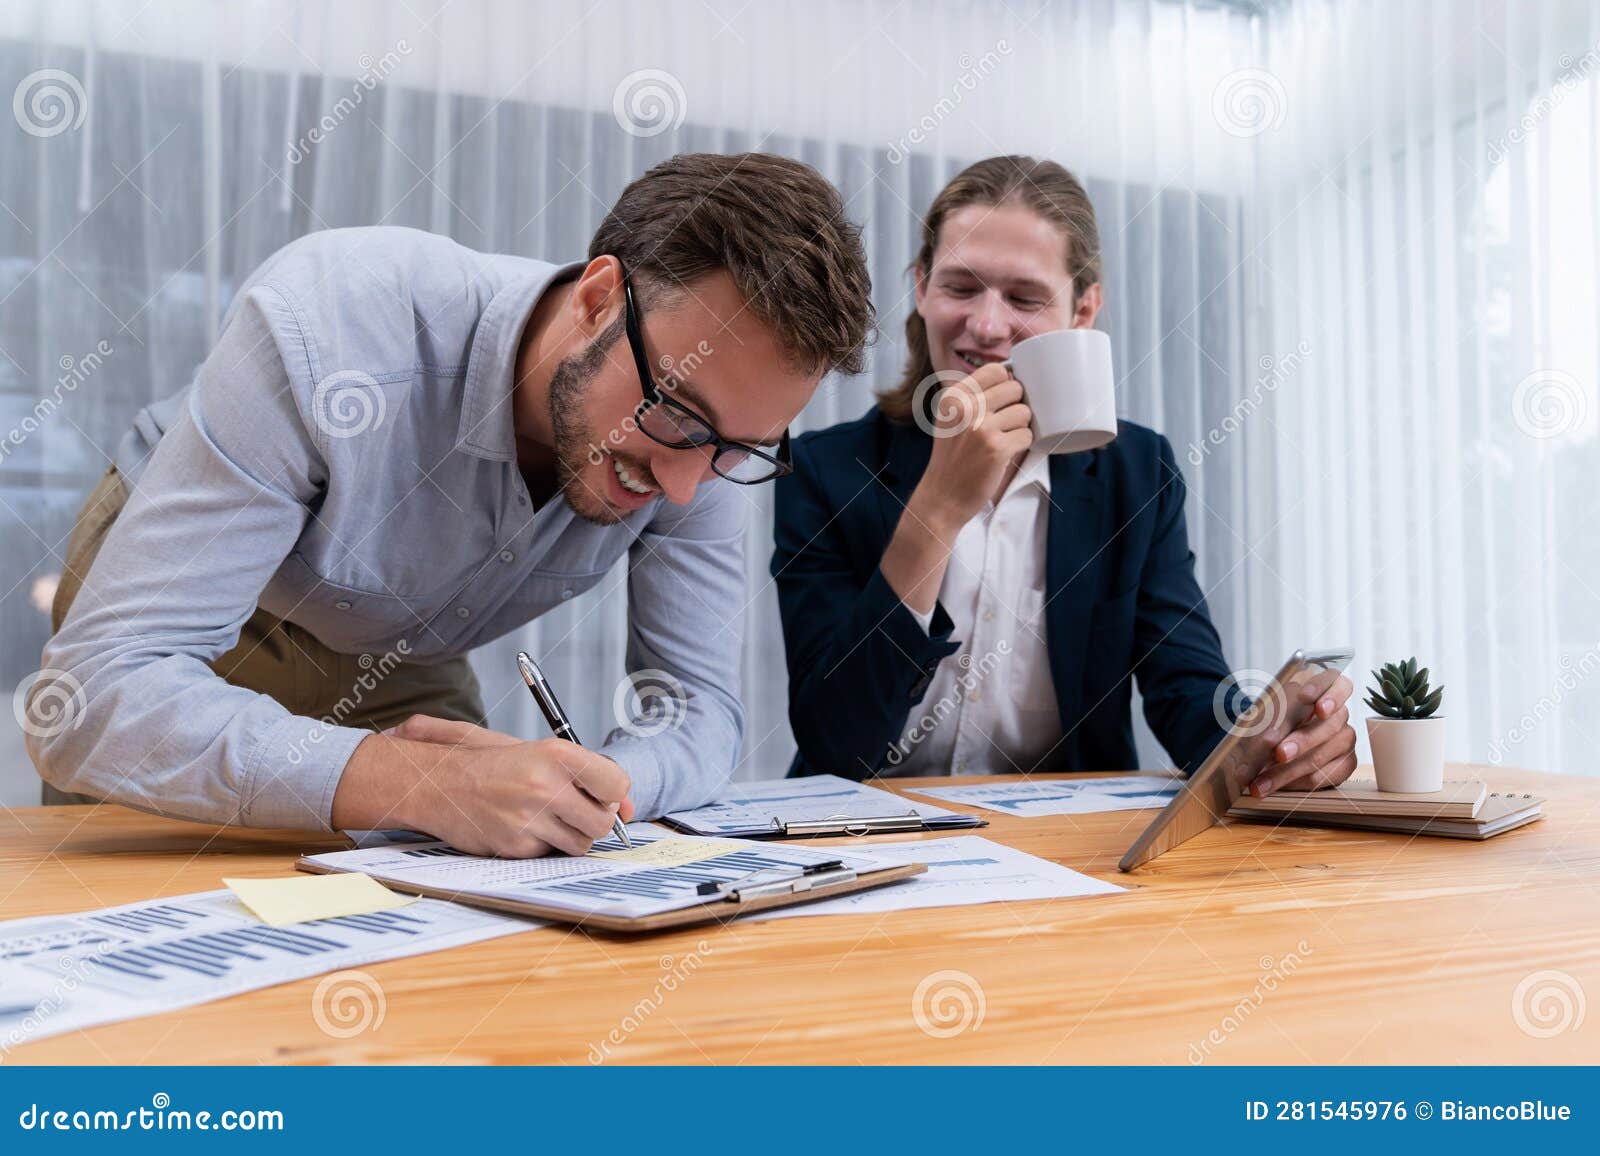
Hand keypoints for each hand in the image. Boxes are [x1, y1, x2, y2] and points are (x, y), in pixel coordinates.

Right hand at [346, 714, 634, 857]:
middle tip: (572, 809)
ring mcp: (529, 819)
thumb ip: (588, 776)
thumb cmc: (490, 764)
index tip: (600, 794)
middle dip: (594, 820)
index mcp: (556, 754)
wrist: (433, 782)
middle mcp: (545, 786)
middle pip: (603, 822)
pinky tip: (519, 826)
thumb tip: (631, 809)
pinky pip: (548, 855)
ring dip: (569, 836)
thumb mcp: (538, 754)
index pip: (616, 784)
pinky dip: (541, 846)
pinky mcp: (514, 846)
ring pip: (580, 844)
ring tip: (543, 816)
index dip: (613, 794)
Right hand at [909, 362, 1033, 532]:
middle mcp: (966, 408)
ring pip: (1024, 412)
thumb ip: (973, 396)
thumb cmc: (952, 457)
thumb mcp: (950, 418)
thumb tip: (1014, 376)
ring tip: (1001, 441)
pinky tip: (1003, 454)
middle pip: (1015, 388)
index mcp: (953, 396)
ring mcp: (981, 428)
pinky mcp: (997, 449)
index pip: (997, 370)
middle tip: (1002, 426)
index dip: (1006, 384)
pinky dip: (1021, 446)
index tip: (1001, 402)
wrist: (943, 496)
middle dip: (1015, 407)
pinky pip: (1027, 435)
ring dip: (1019, 428)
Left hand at [1246, 674, 1357, 796]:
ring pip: (1321, 755)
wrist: (1266, 746)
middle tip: (1278, 753)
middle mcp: (1338, 713)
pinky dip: (1297, 783)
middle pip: (1326, 725)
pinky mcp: (1346, 763)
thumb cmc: (1266, 723)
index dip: (1321, 689)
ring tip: (1260, 783)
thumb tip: (1267, 740)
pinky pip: (1325, 776)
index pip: (1333, 681)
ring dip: (1287, 772)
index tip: (1303, 697)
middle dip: (1300, 741)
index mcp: (1320, 689)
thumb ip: (1265, 721)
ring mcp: (1345, 738)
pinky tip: (1277, 787)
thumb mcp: (1261, 715)